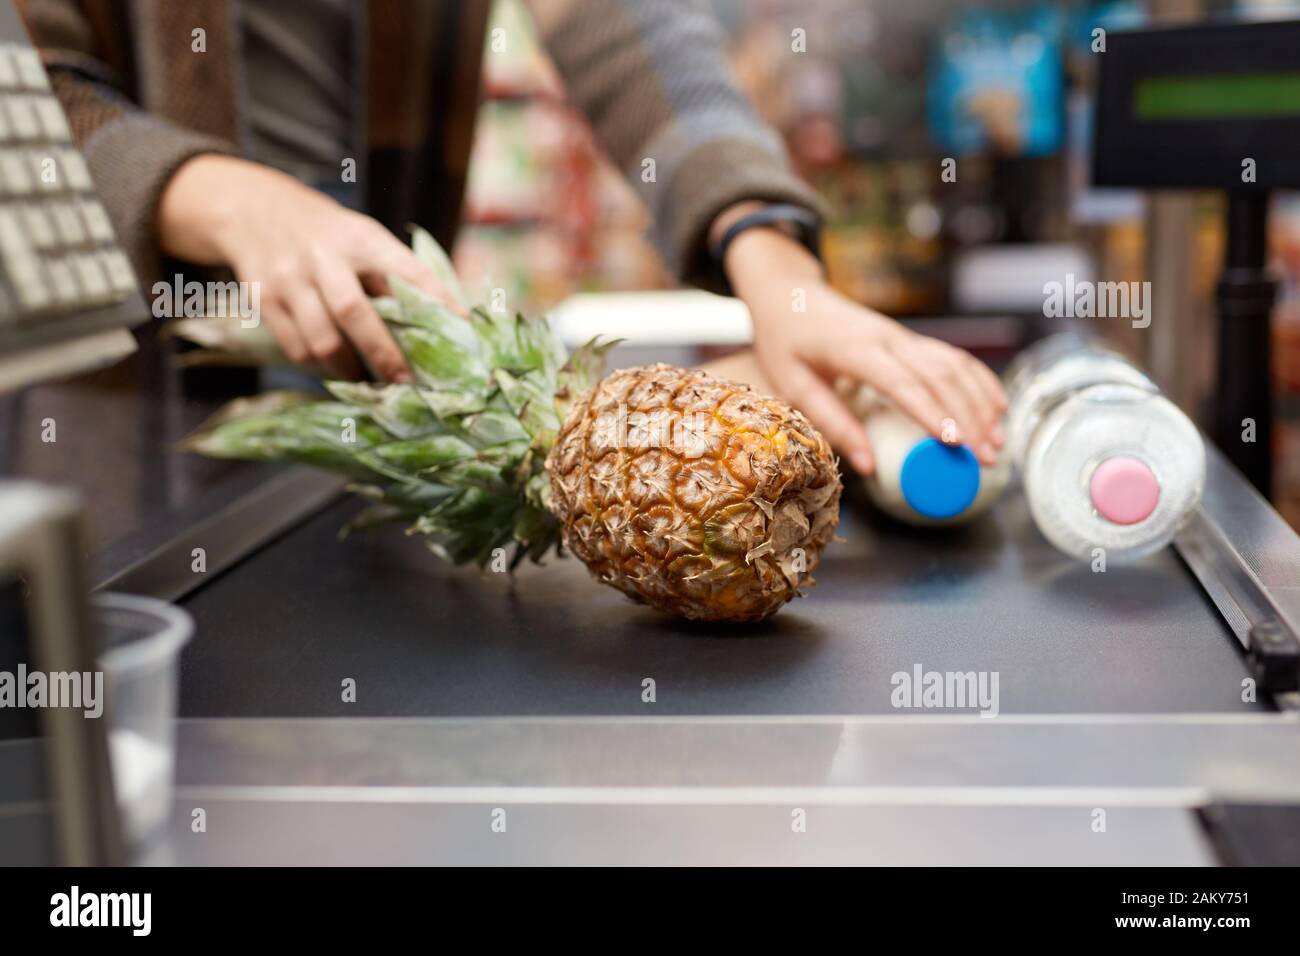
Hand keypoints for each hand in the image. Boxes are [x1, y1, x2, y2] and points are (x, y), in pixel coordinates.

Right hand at [158, 155, 457, 380]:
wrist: (253, 209)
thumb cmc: (329, 236)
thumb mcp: (363, 237)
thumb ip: (395, 275)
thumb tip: (445, 322)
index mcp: (362, 238)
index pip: (407, 271)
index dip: (437, 302)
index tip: (463, 331)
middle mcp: (324, 256)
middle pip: (354, 312)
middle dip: (384, 354)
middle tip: (406, 383)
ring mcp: (289, 278)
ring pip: (322, 339)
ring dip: (349, 369)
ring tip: (367, 381)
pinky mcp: (263, 299)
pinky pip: (296, 346)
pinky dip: (318, 364)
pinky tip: (332, 367)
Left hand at [722, 222, 1006, 475]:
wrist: (790, 295)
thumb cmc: (786, 341)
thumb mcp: (793, 385)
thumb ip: (831, 423)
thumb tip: (868, 466)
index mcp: (854, 348)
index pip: (902, 383)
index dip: (932, 413)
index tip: (956, 443)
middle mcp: (887, 338)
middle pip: (940, 377)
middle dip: (970, 419)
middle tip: (985, 459)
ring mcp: (903, 336)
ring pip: (955, 365)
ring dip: (982, 403)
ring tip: (997, 443)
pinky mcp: (911, 339)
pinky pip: (954, 357)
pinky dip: (979, 381)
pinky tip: (997, 406)